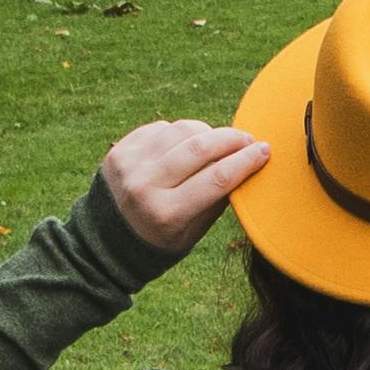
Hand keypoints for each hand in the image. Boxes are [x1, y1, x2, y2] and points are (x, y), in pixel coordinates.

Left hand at [100, 118, 268, 258]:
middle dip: (232, 139)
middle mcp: (145, 186)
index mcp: (167, 214)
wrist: (104, 240)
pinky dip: (180, 132)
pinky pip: (160, 129)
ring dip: (207, 132)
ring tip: (220, 140)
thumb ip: (218, 200)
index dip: (246, 161)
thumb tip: (247, 165)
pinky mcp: (119, 150)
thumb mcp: (191, 233)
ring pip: (181, 132)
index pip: (217, 178)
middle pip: (200, 149)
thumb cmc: (159, 239)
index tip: (265, 150)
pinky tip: (188, 143)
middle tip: (249, 138)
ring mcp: (129, 165)